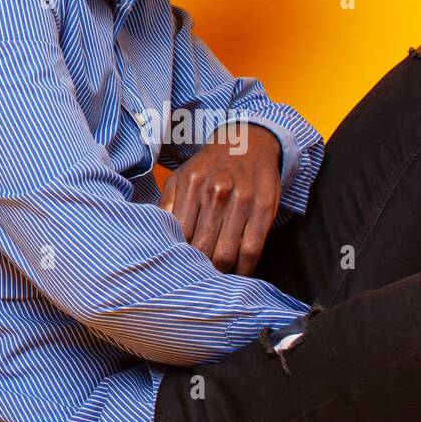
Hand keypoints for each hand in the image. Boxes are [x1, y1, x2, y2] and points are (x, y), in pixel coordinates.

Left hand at [157, 123, 281, 275]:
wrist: (249, 142)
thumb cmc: (210, 166)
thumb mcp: (182, 176)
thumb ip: (167, 203)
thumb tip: (156, 234)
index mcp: (191, 183)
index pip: (179, 232)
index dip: (178, 254)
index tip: (178, 265)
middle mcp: (216, 191)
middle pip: (202, 247)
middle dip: (198, 267)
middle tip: (197, 277)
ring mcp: (242, 200)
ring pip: (227, 252)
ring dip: (220, 273)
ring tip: (216, 278)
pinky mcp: (264, 209)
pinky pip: (252, 249)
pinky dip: (244, 268)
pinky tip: (238, 272)